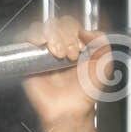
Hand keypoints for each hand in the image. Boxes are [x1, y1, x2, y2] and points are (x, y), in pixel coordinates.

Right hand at [20, 15, 115, 131]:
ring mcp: (43, 51)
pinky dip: (34, 36)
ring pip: (42, 27)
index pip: (71, 24)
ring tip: (59, 56)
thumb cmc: (86, 92)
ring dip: (53, 37)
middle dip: (66, 37)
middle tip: (71, 56)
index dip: (76, 31)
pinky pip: (26, 37)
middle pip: (57, 23)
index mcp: (76, 44)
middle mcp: (59, 45)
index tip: (82, 48)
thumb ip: (103, 42)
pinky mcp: (29, 58)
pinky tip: (44, 48)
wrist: (70, 108)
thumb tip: (87, 30)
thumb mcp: (104, 65)